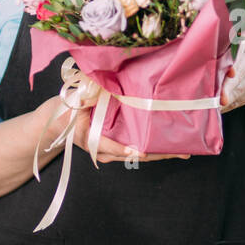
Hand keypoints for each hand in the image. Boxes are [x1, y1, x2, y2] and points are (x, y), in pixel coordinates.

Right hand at [39, 97, 188, 163]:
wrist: (59, 120)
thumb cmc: (66, 110)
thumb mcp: (73, 103)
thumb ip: (84, 97)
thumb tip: (95, 89)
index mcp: (92, 140)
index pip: (111, 148)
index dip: (126, 150)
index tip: (141, 151)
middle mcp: (104, 150)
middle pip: (135, 155)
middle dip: (158, 154)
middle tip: (183, 153)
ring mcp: (112, 150)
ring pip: (141, 155)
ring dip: (162, 153)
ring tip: (185, 151)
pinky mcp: (119, 146)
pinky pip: (139, 149)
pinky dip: (155, 147)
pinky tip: (172, 144)